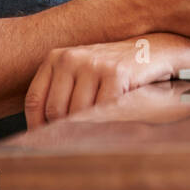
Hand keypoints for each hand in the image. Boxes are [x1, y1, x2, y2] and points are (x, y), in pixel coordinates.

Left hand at [24, 37, 172, 127]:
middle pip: (55, 110)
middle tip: (78, 139)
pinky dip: (106, 120)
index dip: (38, 125)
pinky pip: (102, 110)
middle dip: (65, 128)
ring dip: (87, 127)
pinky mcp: (116, 73)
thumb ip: (61, 93)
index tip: (46, 140)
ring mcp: (94, 65)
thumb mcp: (81, 73)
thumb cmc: (114, 69)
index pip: (35, 100)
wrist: (154, 49)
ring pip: (78, 113)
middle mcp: (71, 58)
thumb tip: (40, 133)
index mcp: (57, 57)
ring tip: (98, 130)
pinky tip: (114, 118)